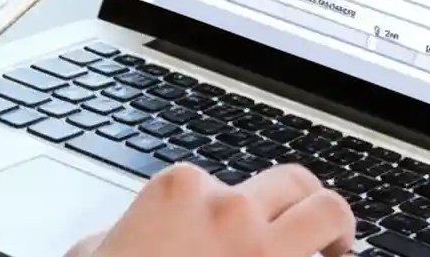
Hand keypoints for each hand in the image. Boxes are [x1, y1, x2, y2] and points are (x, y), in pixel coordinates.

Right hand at [66, 163, 353, 256]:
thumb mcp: (93, 253)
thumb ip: (121, 232)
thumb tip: (123, 237)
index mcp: (181, 191)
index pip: (232, 181)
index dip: (248, 210)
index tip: (253, 230)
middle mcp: (229, 211)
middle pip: (296, 184)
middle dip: (308, 203)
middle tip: (315, 231)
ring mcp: (262, 251)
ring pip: (329, 213)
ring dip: (335, 231)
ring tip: (336, 251)